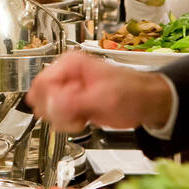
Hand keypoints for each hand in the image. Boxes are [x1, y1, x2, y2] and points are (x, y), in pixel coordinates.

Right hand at [26, 52, 172, 133]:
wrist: (146, 103)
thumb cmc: (132, 92)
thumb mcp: (103, 97)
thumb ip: (74, 102)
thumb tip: (50, 104)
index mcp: (70, 65)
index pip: (42, 83)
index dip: (49, 101)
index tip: (63, 111)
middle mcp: (66, 76)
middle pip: (41, 98)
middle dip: (57, 112)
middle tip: (76, 114)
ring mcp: (68, 91)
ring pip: (48, 110)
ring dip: (64, 120)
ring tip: (83, 117)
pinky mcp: (72, 105)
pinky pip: (58, 118)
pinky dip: (69, 123)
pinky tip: (84, 120)